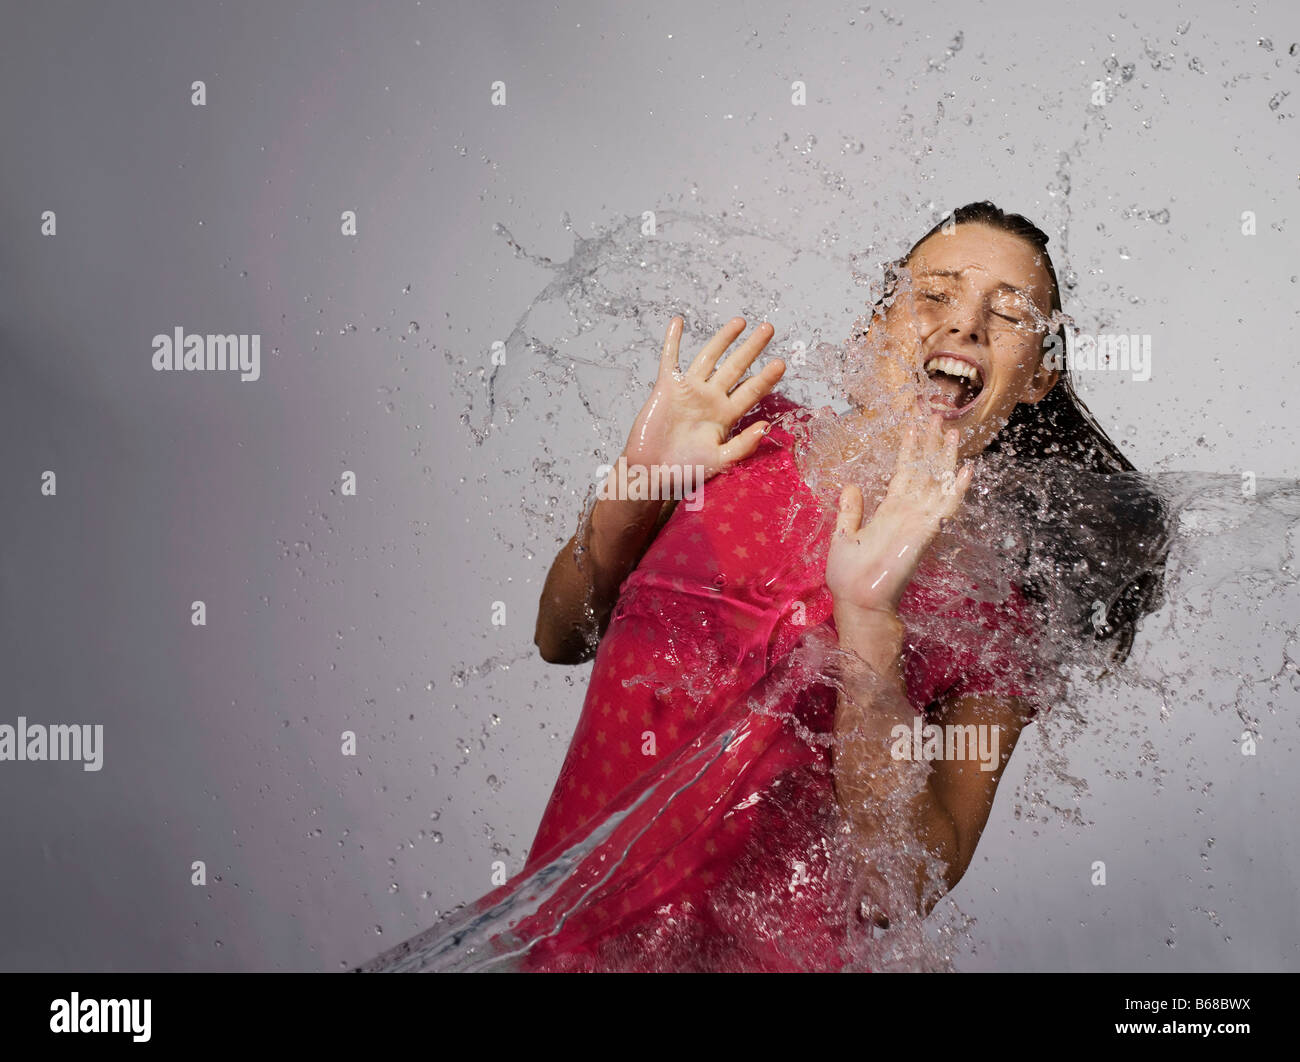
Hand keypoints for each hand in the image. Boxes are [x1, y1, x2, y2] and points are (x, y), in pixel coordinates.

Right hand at [622, 316, 785, 479]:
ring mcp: (689, 390)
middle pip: (736, 367)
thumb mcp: (719, 461)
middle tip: (769, 329)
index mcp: (726, 416)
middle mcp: (711, 399)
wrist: (651, 472)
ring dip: (723, 339)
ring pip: (709, 358)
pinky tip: (677, 322)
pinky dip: (673, 340)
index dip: (766, 377)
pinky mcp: (666, 388)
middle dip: (752, 348)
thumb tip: (766, 427)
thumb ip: (743, 446)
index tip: (781, 363)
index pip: (751, 391)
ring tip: (740, 321)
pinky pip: (670, 359)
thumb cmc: (685, 471)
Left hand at [825, 413, 973, 615]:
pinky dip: (957, 489)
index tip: (912, 426)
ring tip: (953, 431)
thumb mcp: (843, 535)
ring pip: (937, 483)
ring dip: (946, 458)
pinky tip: (967, 469)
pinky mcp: (925, 533)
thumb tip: (851, 485)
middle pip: (923, 471)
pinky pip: (945, 508)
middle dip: (930, 444)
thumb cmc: (849, 575)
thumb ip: (849, 511)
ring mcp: (918, 521)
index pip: (902, 473)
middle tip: (937, 415)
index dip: (908, 450)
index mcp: (888, 511)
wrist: (859, 603)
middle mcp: (906, 512)